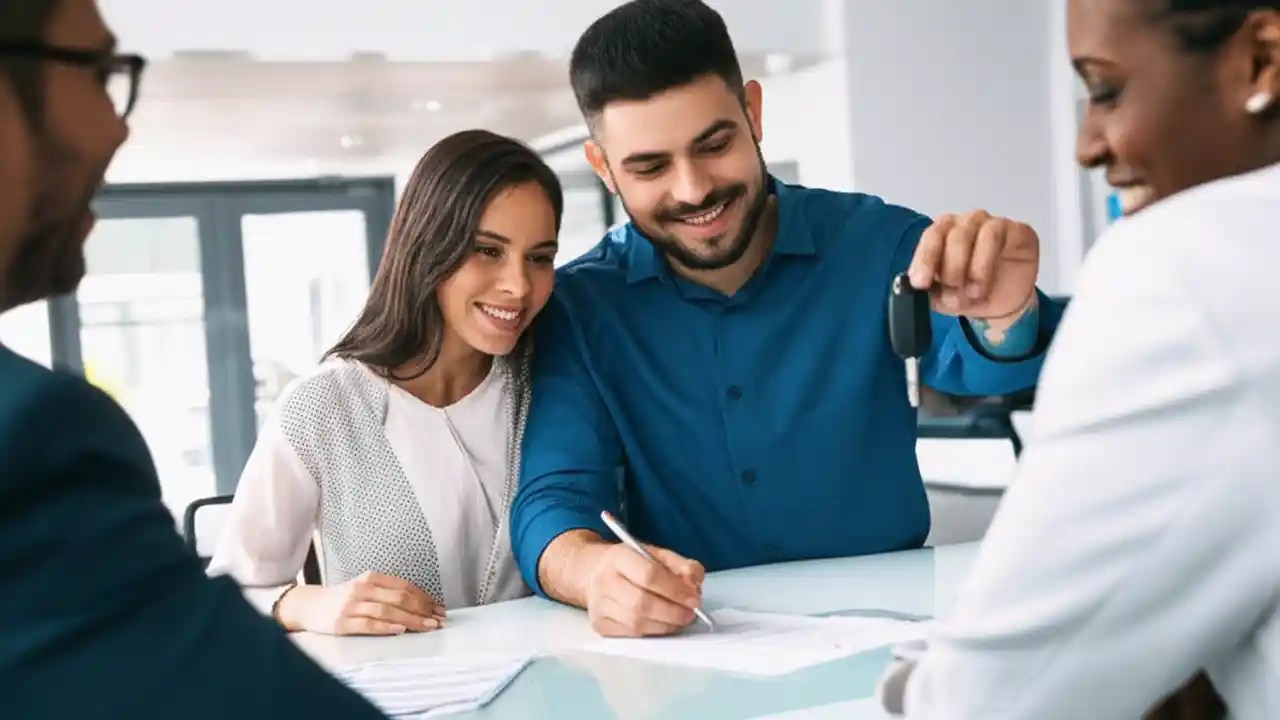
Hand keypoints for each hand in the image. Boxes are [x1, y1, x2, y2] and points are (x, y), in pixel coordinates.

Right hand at [275, 571, 445, 635]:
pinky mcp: (342, 623)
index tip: (438, 607)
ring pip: (387, 611)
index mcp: (370, 578)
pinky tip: (400, 629)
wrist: (308, 605)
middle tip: (439, 619)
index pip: (403, 586)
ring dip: (411, 619)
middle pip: (399, 598)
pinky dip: (386, 627)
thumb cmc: (341, 598)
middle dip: (423, 609)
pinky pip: (369, 624)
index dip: (424, 597)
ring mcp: (351, 606)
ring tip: (427, 626)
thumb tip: (419, 603)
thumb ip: (387, 592)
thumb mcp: (363, 587)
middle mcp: (362, 589)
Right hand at [586, 543, 705, 637]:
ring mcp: (599, 605)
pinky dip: (652, 632)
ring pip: (636, 623)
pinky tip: (662, 625)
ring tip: (679, 619)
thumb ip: (681, 565)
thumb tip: (694, 583)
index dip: (675, 590)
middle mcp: (604, 581)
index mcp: (618, 557)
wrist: (594, 572)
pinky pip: (631, 635)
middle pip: (641, 603)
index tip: (694, 598)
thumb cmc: (631, 563)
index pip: (649, 575)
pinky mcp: (600, 624)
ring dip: (665, 625)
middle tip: (690, 613)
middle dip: (673, 612)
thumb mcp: (656, 554)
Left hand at [908, 210, 1039, 319]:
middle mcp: (964, 224)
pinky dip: (987, 263)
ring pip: (973, 233)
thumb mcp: (944, 299)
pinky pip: (997, 235)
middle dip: (950, 269)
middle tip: (953, 291)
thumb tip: (917, 291)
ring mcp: (990, 224)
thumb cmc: (971, 292)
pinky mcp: (1016, 229)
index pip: (930, 237)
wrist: (1003, 303)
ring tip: (972, 293)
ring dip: (970, 268)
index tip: (921, 282)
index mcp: (942, 235)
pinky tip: (985, 283)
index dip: (924, 259)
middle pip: (951, 234)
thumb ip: (930, 292)